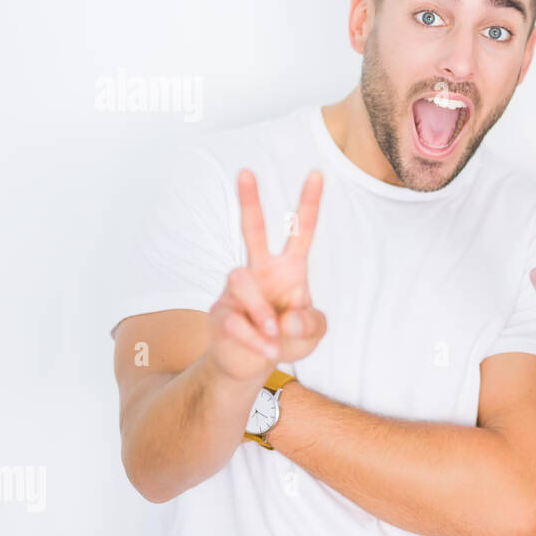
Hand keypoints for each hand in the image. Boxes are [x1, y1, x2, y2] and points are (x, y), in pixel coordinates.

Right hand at [206, 168, 327, 382]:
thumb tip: (287, 318)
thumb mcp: (312, 333)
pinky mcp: (219, 311)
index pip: (300, 231)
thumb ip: (310, 324)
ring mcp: (237, 289)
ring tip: (273, 336)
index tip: (316, 173)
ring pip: (239, 279)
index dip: (308, 204)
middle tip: (246, 170)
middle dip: (250, 201)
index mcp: (289, 269)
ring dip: (261, 312)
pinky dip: (254, 339)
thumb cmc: (287, 340)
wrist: (253, 364)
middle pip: (253, 230)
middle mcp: (260, 271)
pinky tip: (266, 350)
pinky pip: (234, 319)